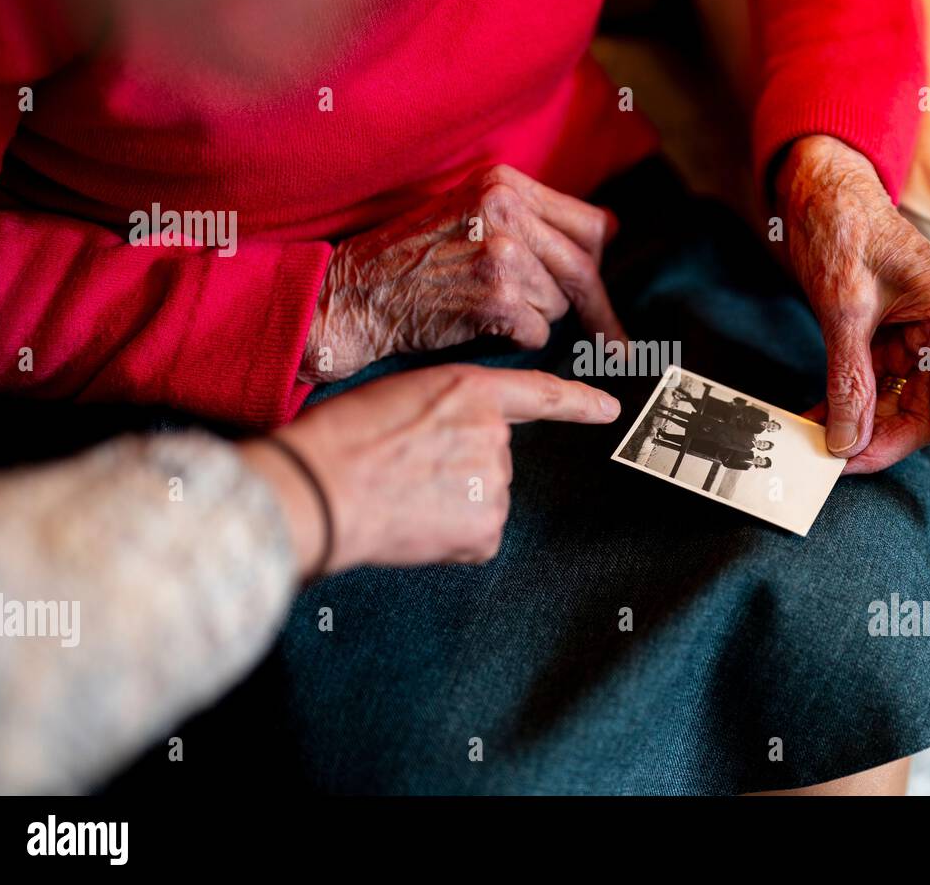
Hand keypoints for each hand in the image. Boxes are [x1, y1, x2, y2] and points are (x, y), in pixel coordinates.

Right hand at [240, 365, 620, 578]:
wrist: (319, 488)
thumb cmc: (339, 439)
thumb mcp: (397, 397)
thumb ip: (444, 414)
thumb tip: (452, 449)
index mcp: (469, 390)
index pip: (540, 394)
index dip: (578, 403)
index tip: (609, 409)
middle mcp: (494, 433)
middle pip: (493, 457)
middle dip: (457, 470)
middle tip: (404, 473)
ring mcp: (494, 482)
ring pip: (483, 498)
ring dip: (451, 505)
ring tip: (402, 499)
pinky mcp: (486, 527)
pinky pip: (476, 537)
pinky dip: (450, 539)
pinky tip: (414, 528)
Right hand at [300, 164, 626, 382]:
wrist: (355, 295)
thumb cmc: (409, 259)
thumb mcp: (468, 211)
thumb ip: (533, 216)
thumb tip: (610, 229)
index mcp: (504, 184)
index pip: (588, 224)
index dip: (600, 262)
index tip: (607, 292)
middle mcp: (507, 212)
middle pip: (583, 268)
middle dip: (600, 311)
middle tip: (615, 345)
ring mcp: (503, 255)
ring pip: (559, 305)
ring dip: (536, 318)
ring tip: (490, 309)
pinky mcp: (497, 299)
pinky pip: (538, 333)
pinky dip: (518, 340)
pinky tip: (483, 327)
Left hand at [777, 135, 929, 519]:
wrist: (820, 182)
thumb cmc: (839, 225)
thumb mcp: (841, 306)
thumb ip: (849, 377)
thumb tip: (847, 442)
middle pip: (924, 411)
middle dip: (879, 440)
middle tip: (831, 462)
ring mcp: (920, 331)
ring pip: (898, 402)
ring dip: (858, 424)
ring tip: (814, 436)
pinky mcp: (892, 332)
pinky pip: (876, 383)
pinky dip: (849, 402)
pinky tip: (818, 414)